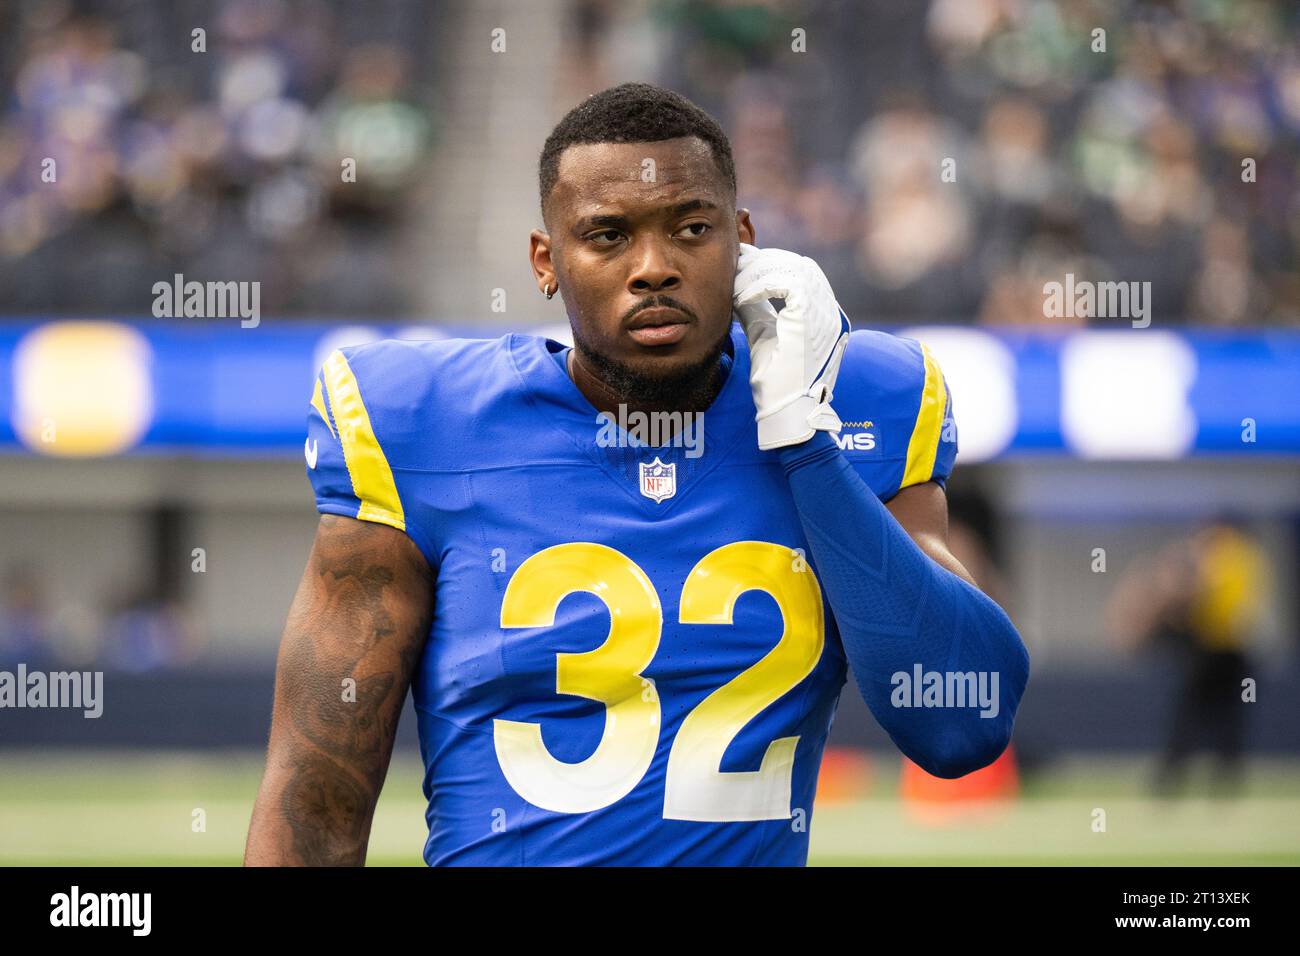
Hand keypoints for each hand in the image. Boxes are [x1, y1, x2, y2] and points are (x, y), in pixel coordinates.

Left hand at [733, 242, 850, 449]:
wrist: (785, 414)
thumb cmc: (776, 385)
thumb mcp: (764, 337)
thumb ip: (758, 311)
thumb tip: (742, 286)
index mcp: (825, 317)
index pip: (803, 275)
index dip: (772, 264)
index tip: (743, 264)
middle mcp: (831, 314)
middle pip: (801, 266)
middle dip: (766, 262)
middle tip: (737, 263)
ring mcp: (826, 317)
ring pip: (794, 270)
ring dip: (760, 272)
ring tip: (736, 284)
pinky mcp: (812, 321)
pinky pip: (787, 284)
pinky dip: (761, 285)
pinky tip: (742, 297)